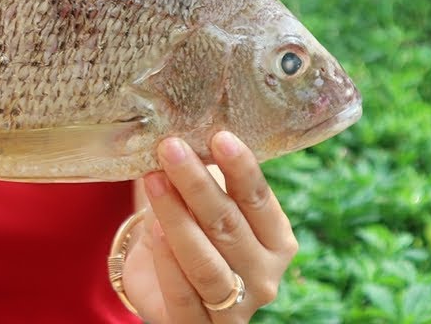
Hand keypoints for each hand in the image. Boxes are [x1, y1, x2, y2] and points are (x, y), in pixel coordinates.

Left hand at [122, 132, 296, 321]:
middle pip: (229, 226)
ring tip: (153, 178)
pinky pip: (183, 294)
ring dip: (177, 217)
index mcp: (277, 241)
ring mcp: (235, 308)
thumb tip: (185, 124)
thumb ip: (207, 174)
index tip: (218, 136)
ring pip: (206, 262)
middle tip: (170, 147)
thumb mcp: (206, 204)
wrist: (167, 287)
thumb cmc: (194, 231)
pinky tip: (153, 227)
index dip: (241, 168)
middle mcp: (264, 277)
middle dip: (197, 183)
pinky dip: (168, 260)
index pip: (260, 200)